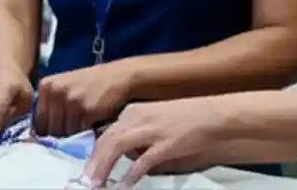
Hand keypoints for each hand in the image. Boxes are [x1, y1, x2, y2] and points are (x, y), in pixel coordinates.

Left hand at [33, 63, 132, 137]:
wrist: (120, 77)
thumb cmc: (93, 85)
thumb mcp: (66, 88)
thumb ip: (52, 106)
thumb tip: (40, 137)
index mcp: (46, 86)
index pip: (38, 123)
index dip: (49, 133)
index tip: (62, 134)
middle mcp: (55, 91)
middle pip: (50, 130)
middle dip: (63, 136)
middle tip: (77, 132)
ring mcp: (70, 100)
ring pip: (65, 134)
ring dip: (76, 137)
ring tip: (86, 127)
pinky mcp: (86, 110)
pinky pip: (81, 133)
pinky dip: (88, 134)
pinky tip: (95, 125)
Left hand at [84, 97, 233, 187]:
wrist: (211, 116)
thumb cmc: (184, 120)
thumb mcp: (153, 122)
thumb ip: (137, 137)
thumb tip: (125, 157)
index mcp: (132, 112)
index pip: (106, 133)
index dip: (94, 153)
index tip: (88, 169)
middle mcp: (137, 118)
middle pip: (106, 140)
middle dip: (93, 162)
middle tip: (85, 180)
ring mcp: (150, 130)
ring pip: (116, 146)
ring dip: (103, 167)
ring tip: (96, 184)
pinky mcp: (165, 143)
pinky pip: (142, 161)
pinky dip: (130, 174)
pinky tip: (124, 185)